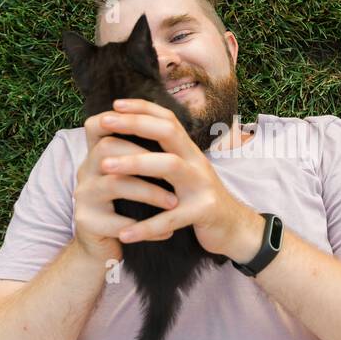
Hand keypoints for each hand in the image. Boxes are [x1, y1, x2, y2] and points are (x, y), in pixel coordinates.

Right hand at [72, 107, 181, 263]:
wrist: (103, 248)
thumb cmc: (123, 208)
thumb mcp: (128, 177)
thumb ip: (138, 154)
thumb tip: (168, 125)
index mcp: (96, 156)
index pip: (97, 126)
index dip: (118, 119)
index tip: (149, 122)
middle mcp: (84, 171)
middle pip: (107, 148)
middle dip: (144, 157)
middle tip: (174, 171)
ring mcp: (82, 197)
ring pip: (114, 183)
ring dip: (150, 192)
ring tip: (173, 203)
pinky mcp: (87, 223)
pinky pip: (117, 222)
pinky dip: (146, 227)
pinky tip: (166, 232)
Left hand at [96, 99, 261, 260]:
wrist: (236, 228)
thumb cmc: (201, 199)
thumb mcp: (187, 172)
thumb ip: (167, 155)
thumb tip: (136, 139)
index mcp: (189, 152)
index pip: (168, 119)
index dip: (143, 108)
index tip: (115, 105)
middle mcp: (196, 162)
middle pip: (168, 132)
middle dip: (135, 124)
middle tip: (104, 123)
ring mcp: (202, 186)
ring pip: (169, 165)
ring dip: (135, 163)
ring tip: (104, 166)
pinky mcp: (203, 212)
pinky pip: (172, 219)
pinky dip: (147, 227)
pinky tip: (125, 234)